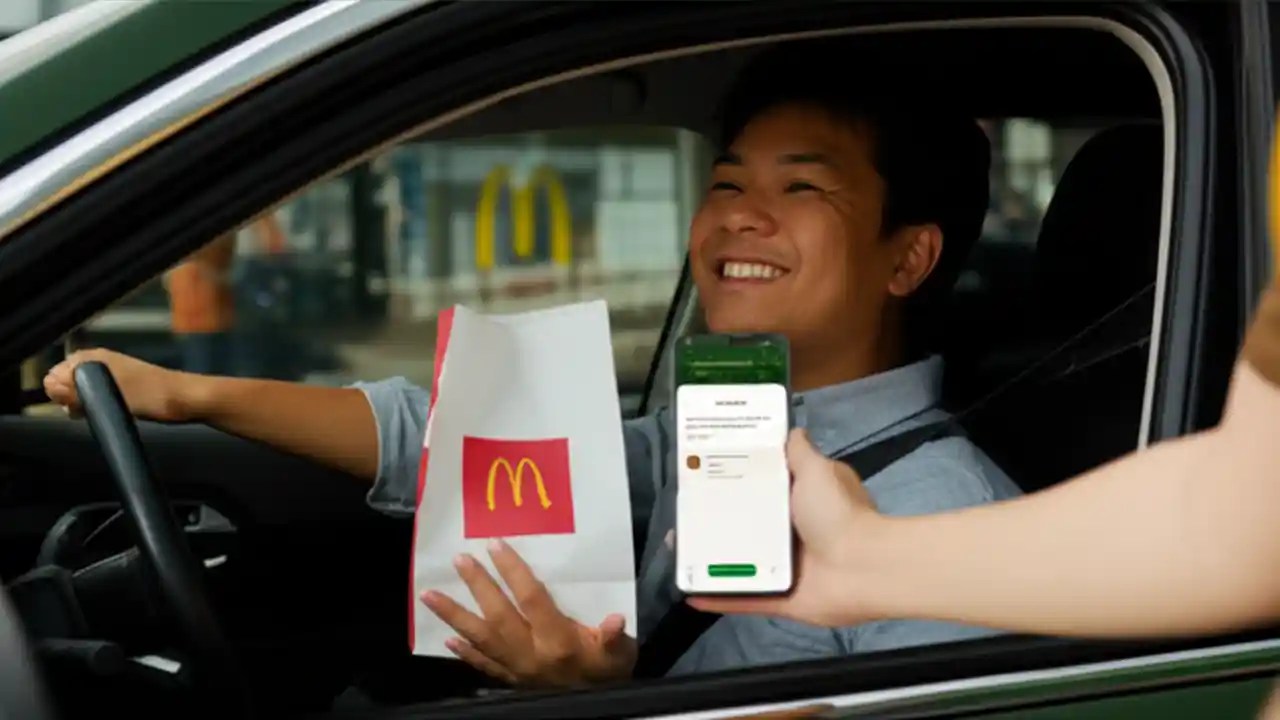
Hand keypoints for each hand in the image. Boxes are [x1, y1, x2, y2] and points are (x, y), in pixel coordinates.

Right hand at [43, 348, 196, 422]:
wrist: (189, 400)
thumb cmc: (154, 396)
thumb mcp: (111, 397)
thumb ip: (79, 392)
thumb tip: (50, 385)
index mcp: (95, 358)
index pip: (57, 372)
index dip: (58, 391)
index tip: (71, 405)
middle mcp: (101, 361)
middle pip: (67, 381)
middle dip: (69, 398)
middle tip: (83, 411)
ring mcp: (114, 372)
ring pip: (83, 389)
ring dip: (84, 402)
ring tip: (96, 412)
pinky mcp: (125, 385)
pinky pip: (99, 393)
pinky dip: (98, 404)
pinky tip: (107, 412)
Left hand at [421, 539, 635, 687]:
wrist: (601, 708)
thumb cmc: (610, 673)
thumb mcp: (622, 654)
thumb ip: (615, 638)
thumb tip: (616, 619)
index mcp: (560, 641)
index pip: (532, 600)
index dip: (513, 572)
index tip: (495, 545)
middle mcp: (532, 654)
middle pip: (499, 615)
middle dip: (478, 586)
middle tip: (459, 559)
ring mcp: (518, 669)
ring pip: (481, 639)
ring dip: (454, 616)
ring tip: (428, 595)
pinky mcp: (511, 681)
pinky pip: (483, 665)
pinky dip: (465, 652)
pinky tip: (447, 638)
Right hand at [688, 429, 884, 627]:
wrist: (862, 567)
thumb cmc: (838, 515)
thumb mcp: (818, 471)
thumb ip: (801, 453)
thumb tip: (794, 431)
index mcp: (801, 504)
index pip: (762, 491)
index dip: (735, 484)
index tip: (704, 477)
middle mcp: (793, 536)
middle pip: (746, 528)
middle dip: (715, 523)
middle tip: (683, 515)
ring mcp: (786, 570)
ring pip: (740, 565)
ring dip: (710, 561)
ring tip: (678, 552)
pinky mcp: (781, 599)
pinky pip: (744, 598)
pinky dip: (718, 598)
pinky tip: (690, 594)